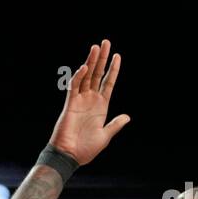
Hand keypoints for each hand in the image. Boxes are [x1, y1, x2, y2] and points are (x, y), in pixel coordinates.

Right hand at [48, 40, 127, 164]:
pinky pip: (74, 87)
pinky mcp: (70, 104)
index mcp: (101, 106)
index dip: (113, 69)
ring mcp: (80, 100)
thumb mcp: (105, 135)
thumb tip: (127, 117)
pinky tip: (84, 67)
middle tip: (106, 42)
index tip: (118, 56)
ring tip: (96, 47)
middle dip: (102, 59)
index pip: (108, 83)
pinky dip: (78, 77)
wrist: (70, 156)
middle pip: (97, 74)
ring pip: (86, 76)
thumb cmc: (86, 149)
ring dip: (90, 62)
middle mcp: (91, 100)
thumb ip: (115, 125)